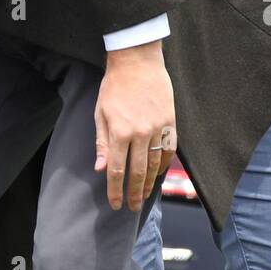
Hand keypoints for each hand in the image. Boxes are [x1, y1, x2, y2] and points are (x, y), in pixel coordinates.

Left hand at [94, 40, 176, 209]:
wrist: (137, 61)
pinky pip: (169, 150)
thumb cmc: (114, 87)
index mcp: (119, 132)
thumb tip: (100, 168)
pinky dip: (164, 164)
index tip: (115, 204)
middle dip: (134, 193)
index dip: (115, 190)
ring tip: (144, 195)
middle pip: (138, 172)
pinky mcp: (170, 121)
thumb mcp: (100, 113)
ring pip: (155, 163)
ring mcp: (158, 128)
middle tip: (133, 208)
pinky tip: (158, 173)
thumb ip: (102, 142)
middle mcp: (140, 133)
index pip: (116, 170)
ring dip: (149, 183)